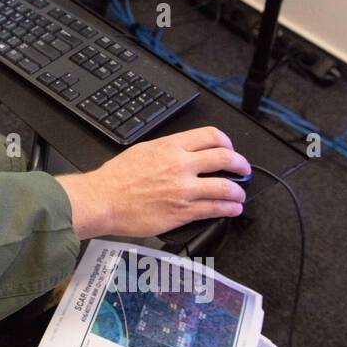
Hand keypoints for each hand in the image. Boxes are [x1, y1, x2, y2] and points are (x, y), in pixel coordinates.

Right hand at [55, 127, 250, 239]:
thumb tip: (182, 152)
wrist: (103, 199)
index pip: (210, 136)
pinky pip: (215, 208)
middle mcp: (180, 164)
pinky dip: (229, 208)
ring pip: (225, 186)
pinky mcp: (183, 211)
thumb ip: (166, 150)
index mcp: (170, 146)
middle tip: (243, 169)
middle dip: (240, 164)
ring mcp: (184, 189)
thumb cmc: (116, 178)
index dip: (226, 142)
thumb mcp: (142, 150)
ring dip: (238, 190)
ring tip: (240, 194)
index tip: (229, 148)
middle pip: (224, 157)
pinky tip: (232, 208)